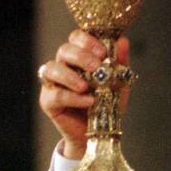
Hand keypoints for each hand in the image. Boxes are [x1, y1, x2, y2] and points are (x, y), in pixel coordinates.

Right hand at [37, 31, 130, 159]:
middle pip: (64, 50)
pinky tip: (88, 101)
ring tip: (86, 86)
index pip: (76, 37)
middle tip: (96, 67)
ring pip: (51, 69)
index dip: (87, 41)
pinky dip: (73, 97)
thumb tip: (123, 41)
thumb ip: (120, 63)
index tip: (103, 52)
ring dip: (70, 76)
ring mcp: (53, 82)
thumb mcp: (118, 83)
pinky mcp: (48, 101)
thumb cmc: (106, 104)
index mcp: (79, 56)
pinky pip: (56, 95)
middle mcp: (63, 65)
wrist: (100, 132)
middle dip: (81, 56)